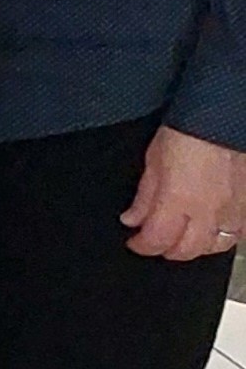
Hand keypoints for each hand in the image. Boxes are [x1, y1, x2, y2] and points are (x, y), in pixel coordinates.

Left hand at [121, 124, 245, 260]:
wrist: (221, 118)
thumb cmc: (186, 132)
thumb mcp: (153, 161)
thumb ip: (144, 196)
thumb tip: (132, 219)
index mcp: (178, 200)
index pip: (158, 239)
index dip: (143, 246)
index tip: (135, 242)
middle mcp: (209, 211)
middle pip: (188, 250)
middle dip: (167, 250)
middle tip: (155, 242)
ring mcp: (233, 209)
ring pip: (217, 246)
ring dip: (197, 247)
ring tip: (183, 238)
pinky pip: (239, 233)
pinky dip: (224, 237)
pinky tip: (213, 231)